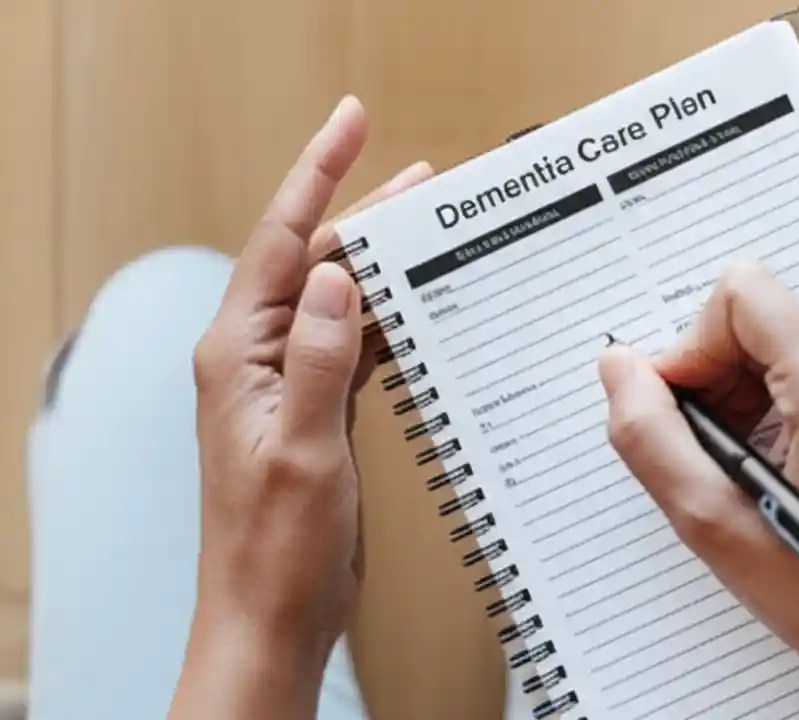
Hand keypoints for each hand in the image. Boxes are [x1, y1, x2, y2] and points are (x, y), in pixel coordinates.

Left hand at [170, 96, 431, 718]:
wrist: (272, 613)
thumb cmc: (274, 548)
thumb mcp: (303, 449)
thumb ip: (319, 360)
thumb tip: (334, 278)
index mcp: (239, 356)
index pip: (279, 244)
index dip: (316, 178)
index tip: (349, 126)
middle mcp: (257, 358)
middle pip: (310, 262)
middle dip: (359, 210)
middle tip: (415, 172)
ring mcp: (286, 383)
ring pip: (334, 299)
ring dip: (376, 261)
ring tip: (422, 221)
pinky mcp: (314, 409)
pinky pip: (350, 343)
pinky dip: (385, 318)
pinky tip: (414, 302)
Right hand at [599, 262, 798, 718]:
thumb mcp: (711, 522)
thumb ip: (650, 435)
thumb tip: (621, 369)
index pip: (742, 295)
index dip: (692, 348)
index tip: (683, 410)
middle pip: (758, 316)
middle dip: (716, 377)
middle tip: (713, 452)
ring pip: (779, 340)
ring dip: (743, 395)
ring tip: (748, 468)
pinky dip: (774, 405)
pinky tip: (774, 465)